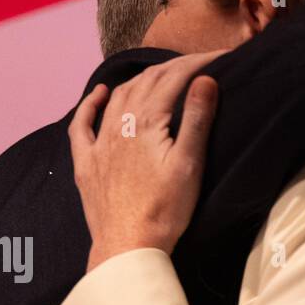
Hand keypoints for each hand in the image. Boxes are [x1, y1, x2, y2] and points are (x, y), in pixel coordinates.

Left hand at [69, 51, 225, 272]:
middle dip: (175, 67)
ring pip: (118, 97)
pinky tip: (99, 93)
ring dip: (142, 79)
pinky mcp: (87, 164)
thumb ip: (197, 118)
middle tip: (200, 63)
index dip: (198, 63)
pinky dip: (91, 104)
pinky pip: (82, 125)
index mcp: (146, 123)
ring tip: (164, 72)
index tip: (222, 56)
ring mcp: (99, 144)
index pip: (174, 79)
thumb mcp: (190, 163)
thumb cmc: (165, 209)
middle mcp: (118, 126)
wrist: (128, 248)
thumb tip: (206, 79)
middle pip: (146, 82)